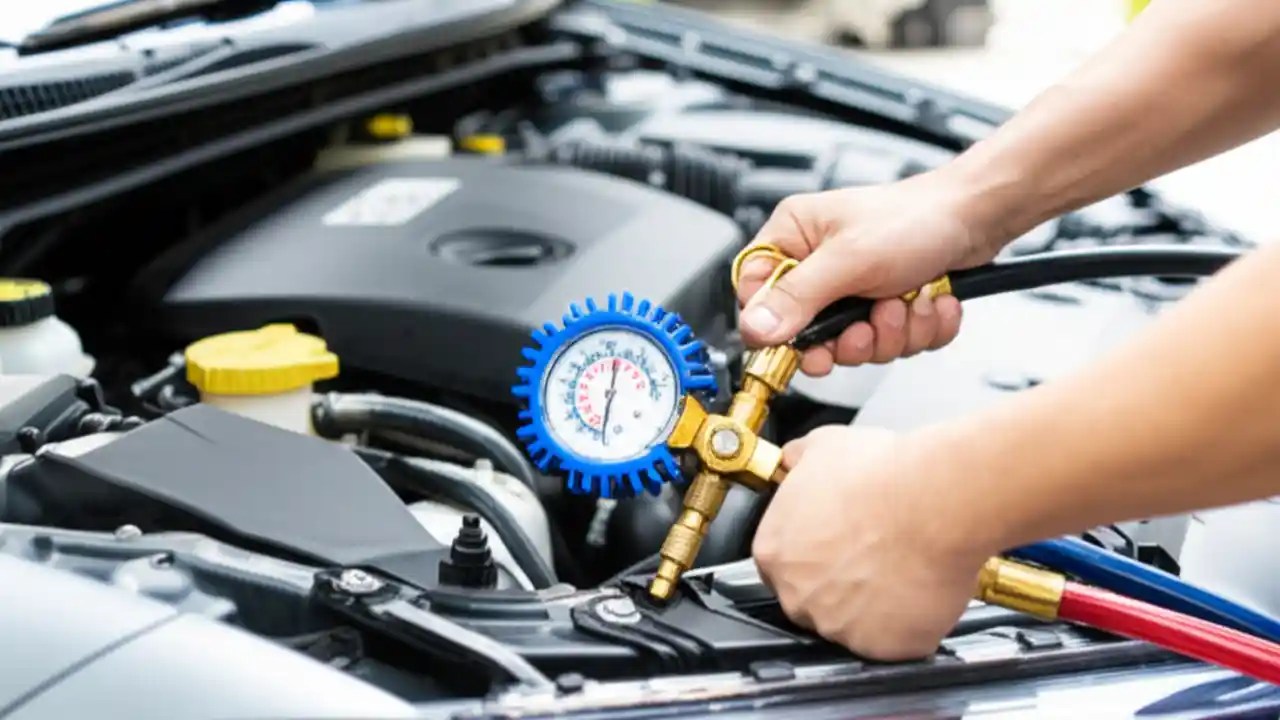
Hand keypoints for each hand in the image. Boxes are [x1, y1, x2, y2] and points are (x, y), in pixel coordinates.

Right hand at [736, 172, 1001, 376]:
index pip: (755, 294)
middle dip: (850, 338)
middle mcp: (818, 264)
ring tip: (907, 302)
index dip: (776, 327)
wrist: (978, 217)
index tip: (807, 344)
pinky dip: (915, 331)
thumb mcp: (849, 259)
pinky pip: (888, 343)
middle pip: (807, 332)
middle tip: (868, 325)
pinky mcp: (884, 305)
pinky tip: (926, 302)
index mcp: (794, 238)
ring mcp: (852, 288)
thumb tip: (755, 328)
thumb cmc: (917, 217)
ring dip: (890, 333)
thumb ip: (798, 297)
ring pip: (853, 344)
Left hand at [752, 425, 990, 660]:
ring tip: (900, 567)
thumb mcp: (822, 446)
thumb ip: (797, 460)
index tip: (837, 546)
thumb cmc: (882, 474)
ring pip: (853, 626)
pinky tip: (919, 589)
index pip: (781, 567)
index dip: (813, 556)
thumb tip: (792, 459)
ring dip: (872, 605)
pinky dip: (908, 624)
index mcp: (774, 552)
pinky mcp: (884, 648)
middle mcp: (797, 597)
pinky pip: (895, 643)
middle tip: (872, 556)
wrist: (933, 500)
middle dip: (839, 584)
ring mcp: (840, 628)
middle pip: (811, 602)